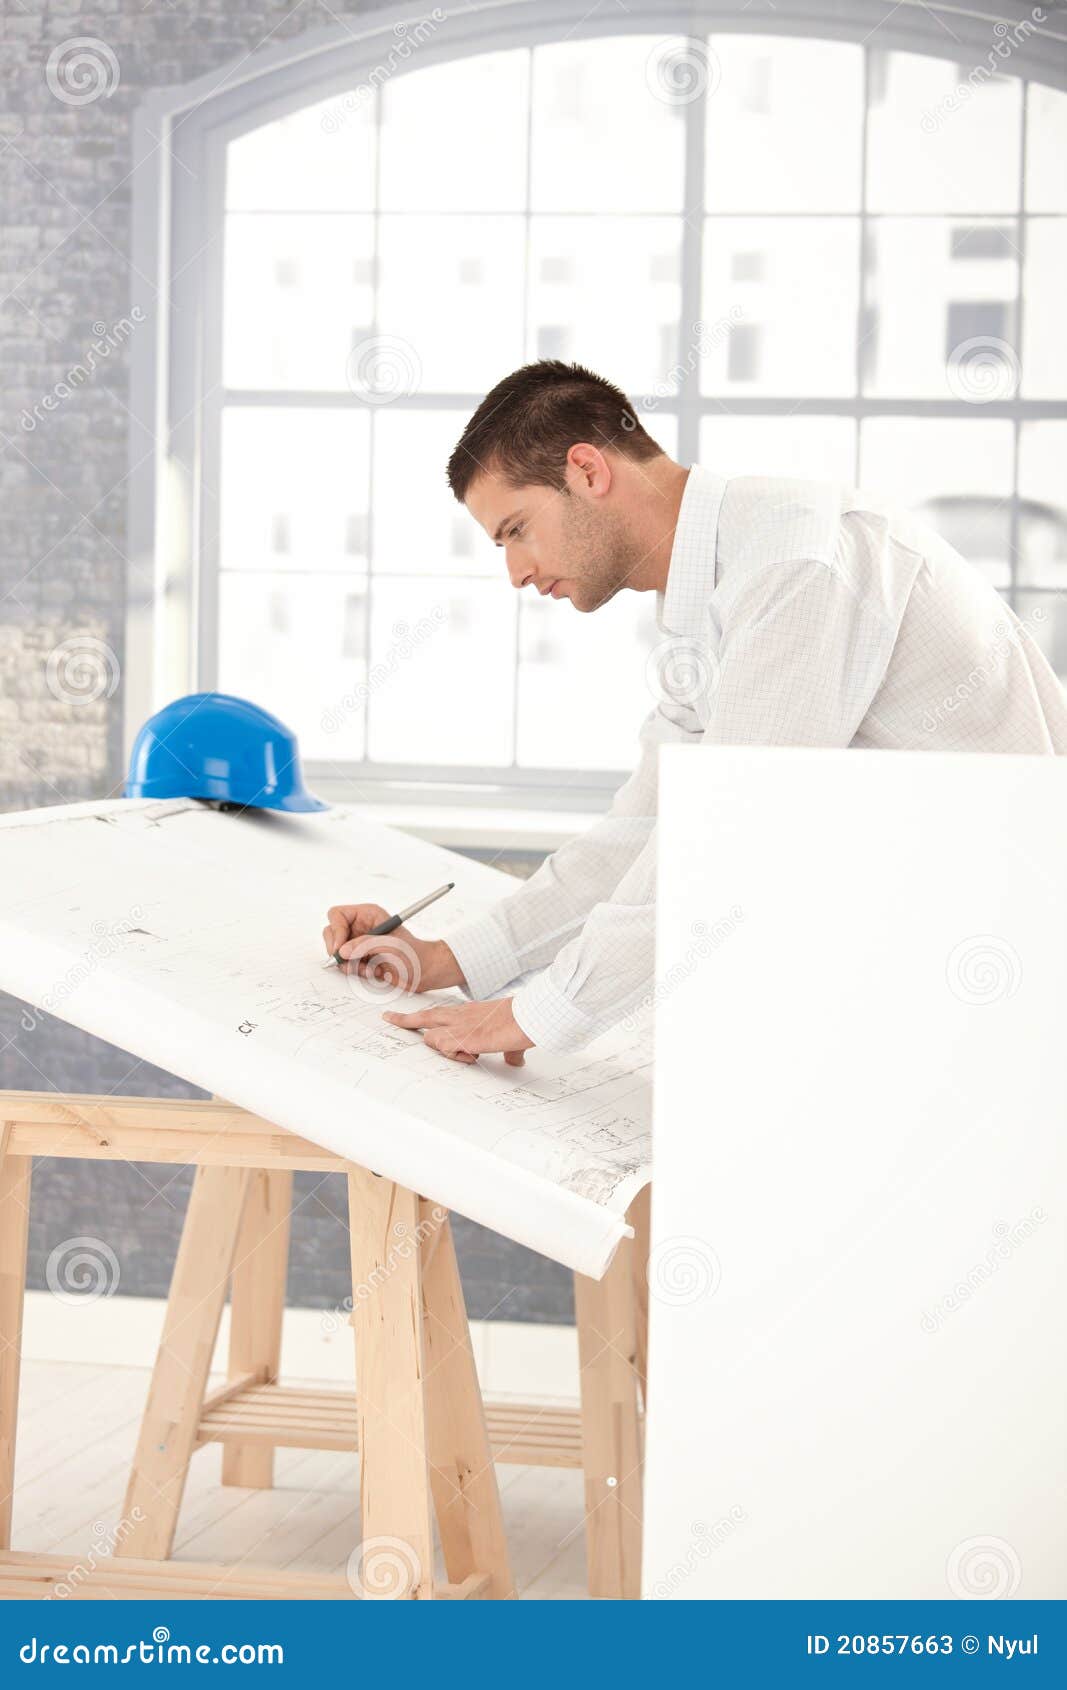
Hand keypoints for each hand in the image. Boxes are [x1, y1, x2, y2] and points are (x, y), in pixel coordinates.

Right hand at [323, 903, 462, 994]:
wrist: (426, 972)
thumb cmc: (414, 954)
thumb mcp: (389, 945)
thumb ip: (363, 945)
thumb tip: (341, 951)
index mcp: (368, 915)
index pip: (337, 915)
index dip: (335, 930)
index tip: (341, 948)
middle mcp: (361, 927)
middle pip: (331, 933)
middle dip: (338, 951)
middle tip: (350, 962)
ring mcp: (360, 944)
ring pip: (338, 952)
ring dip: (350, 965)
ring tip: (370, 968)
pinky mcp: (361, 959)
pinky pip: (346, 965)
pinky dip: (356, 972)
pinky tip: (374, 972)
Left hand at [383, 996, 533, 1066]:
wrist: (528, 1016)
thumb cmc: (522, 1021)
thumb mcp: (510, 1038)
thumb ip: (508, 1051)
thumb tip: (514, 1061)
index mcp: (470, 1012)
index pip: (441, 1013)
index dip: (426, 1017)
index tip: (412, 1017)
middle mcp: (461, 1016)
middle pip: (425, 1016)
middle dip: (405, 1020)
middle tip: (389, 1019)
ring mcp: (459, 1025)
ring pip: (431, 1037)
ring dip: (442, 1049)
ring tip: (469, 1054)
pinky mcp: (462, 1038)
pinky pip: (443, 1048)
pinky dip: (454, 1056)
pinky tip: (473, 1056)